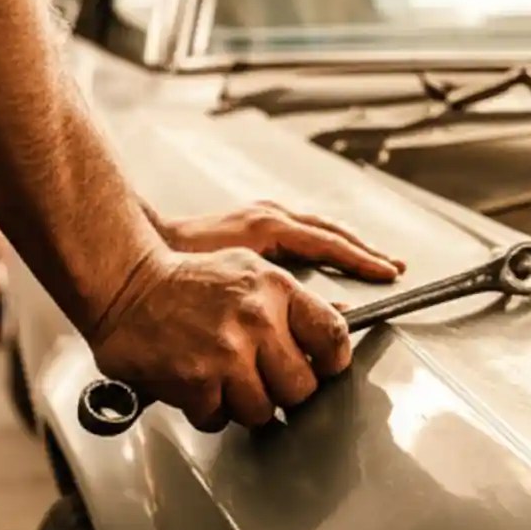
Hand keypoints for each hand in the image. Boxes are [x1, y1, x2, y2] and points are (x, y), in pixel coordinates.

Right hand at [89, 248, 349, 430]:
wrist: (125, 283)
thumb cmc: (187, 280)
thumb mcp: (249, 270)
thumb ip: (290, 300)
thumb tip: (337, 325)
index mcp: (276, 289)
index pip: (333, 336)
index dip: (331, 362)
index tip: (321, 369)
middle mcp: (256, 320)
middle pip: (301, 388)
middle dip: (284, 391)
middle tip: (264, 378)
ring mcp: (226, 353)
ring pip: (263, 411)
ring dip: (244, 405)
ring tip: (226, 381)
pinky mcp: (196, 381)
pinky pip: (219, 418)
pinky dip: (208, 410)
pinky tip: (198, 385)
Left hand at [155, 201, 405, 281]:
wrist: (137, 248)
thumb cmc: (177, 268)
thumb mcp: (234, 289)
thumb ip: (283, 301)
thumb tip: (331, 312)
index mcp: (267, 227)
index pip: (329, 242)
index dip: (362, 260)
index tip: (388, 273)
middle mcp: (268, 217)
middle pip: (330, 231)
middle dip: (363, 250)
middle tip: (393, 267)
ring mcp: (260, 218)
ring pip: (317, 228)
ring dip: (347, 244)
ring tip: (373, 261)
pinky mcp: (251, 225)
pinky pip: (300, 231)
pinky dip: (324, 243)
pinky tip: (331, 259)